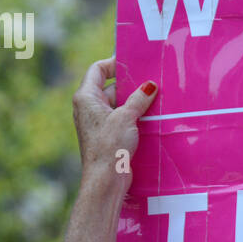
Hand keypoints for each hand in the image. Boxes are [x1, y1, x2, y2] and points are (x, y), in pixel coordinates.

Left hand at [72, 56, 157, 192]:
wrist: (106, 179)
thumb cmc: (110, 145)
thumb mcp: (126, 116)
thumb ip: (139, 98)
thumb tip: (150, 86)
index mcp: (86, 97)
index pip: (98, 70)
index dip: (114, 63)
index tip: (134, 62)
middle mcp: (88, 108)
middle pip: (111, 87)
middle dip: (131, 85)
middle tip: (152, 82)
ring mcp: (98, 123)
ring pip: (118, 104)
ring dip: (135, 102)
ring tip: (156, 99)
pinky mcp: (107, 136)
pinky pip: (122, 119)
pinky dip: (135, 116)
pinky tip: (152, 117)